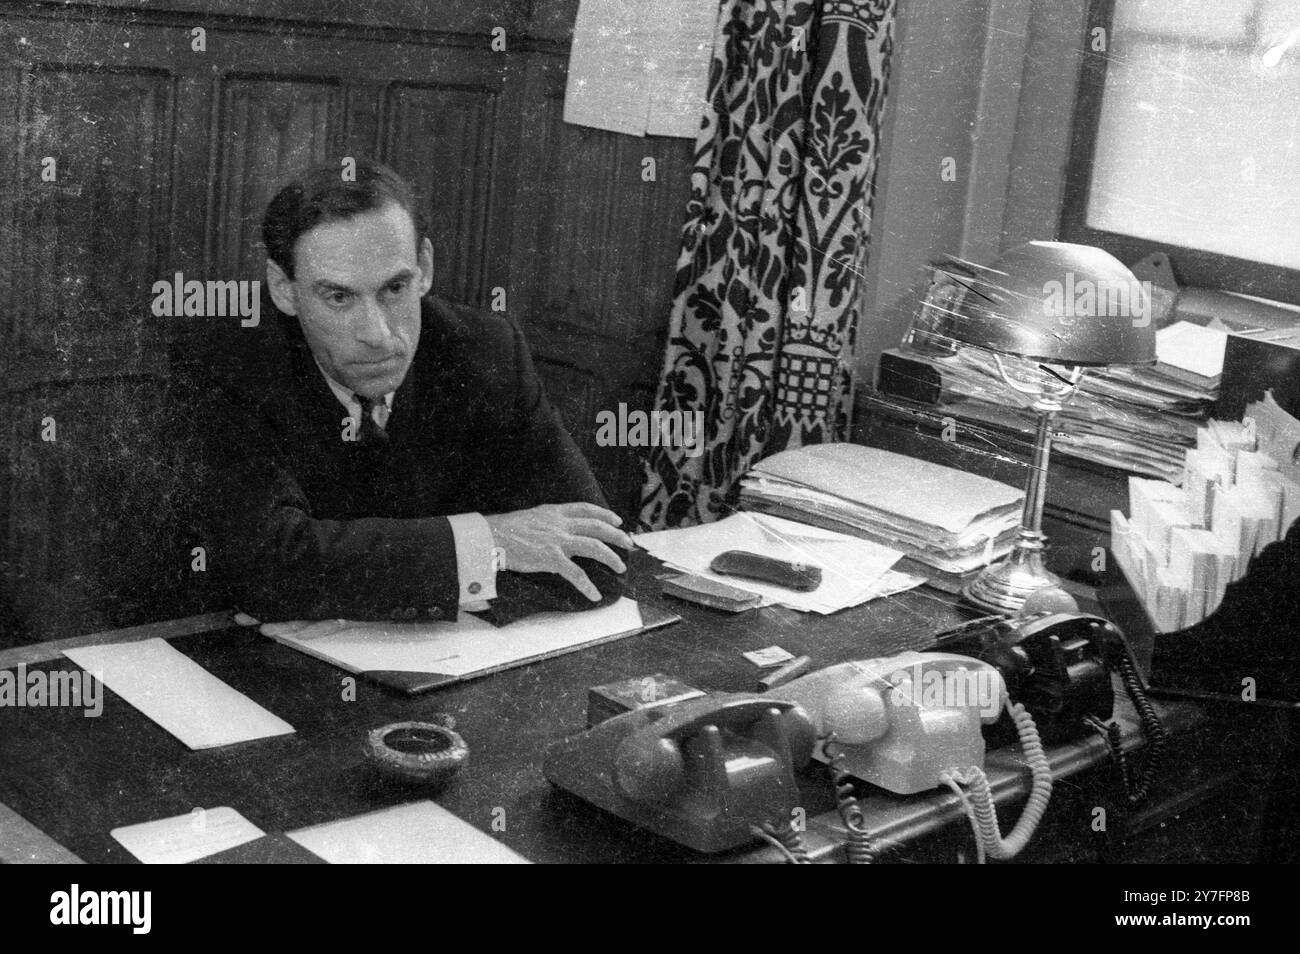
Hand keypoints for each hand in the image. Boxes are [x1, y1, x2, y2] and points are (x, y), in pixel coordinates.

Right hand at [484, 503, 633, 600]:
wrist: (492, 536)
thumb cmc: (506, 530)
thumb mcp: (532, 517)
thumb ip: (548, 522)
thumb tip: (557, 530)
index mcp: (555, 513)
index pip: (586, 509)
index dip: (604, 514)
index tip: (617, 520)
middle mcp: (560, 524)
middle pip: (597, 527)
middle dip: (617, 535)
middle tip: (629, 543)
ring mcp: (558, 541)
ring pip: (594, 547)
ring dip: (611, 557)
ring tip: (621, 566)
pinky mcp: (552, 558)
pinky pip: (576, 573)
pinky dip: (587, 586)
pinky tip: (594, 594)